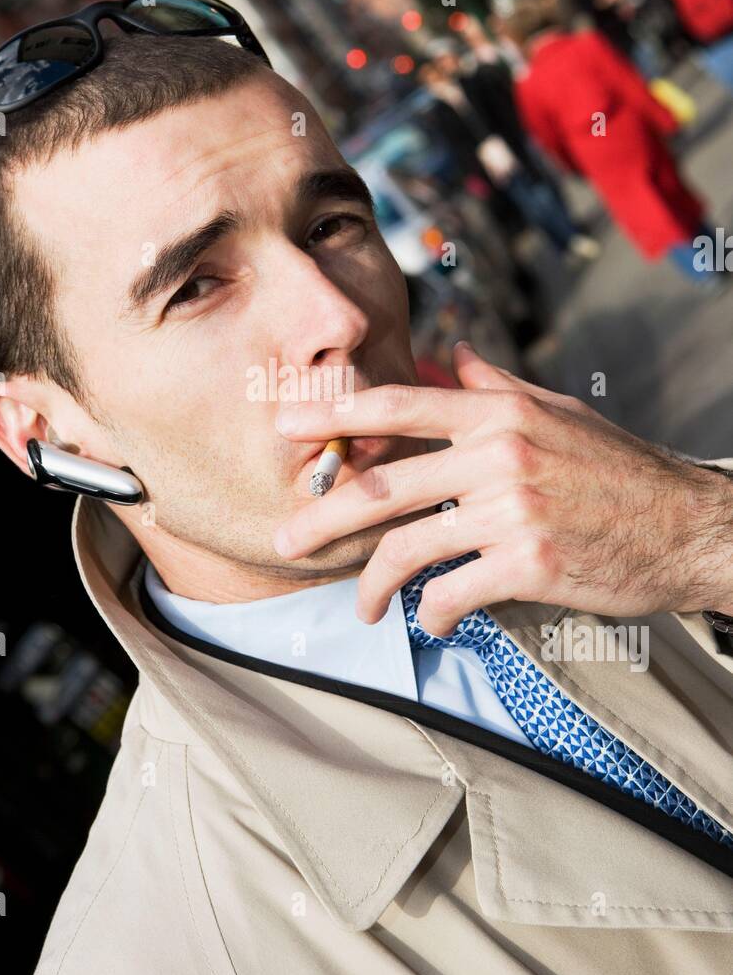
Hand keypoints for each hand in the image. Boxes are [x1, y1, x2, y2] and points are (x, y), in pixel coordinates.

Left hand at [273, 343, 732, 635]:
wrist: (689, 526)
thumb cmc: (622, 471)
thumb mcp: (561, 413)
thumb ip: (498, 385)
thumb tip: (453, 353)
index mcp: (500, 412)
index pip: (400, 404)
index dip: (335, 414)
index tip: (285, 426)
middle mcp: (498, 454)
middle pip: (384, 482)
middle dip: (323, 515)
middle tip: (285, 540)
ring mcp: (512, 510)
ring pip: (408, 546)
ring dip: (371, 585)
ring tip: (364, 607)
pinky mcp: (528, 564)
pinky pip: (451, 592)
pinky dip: (432, 614)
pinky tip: (432, 621)